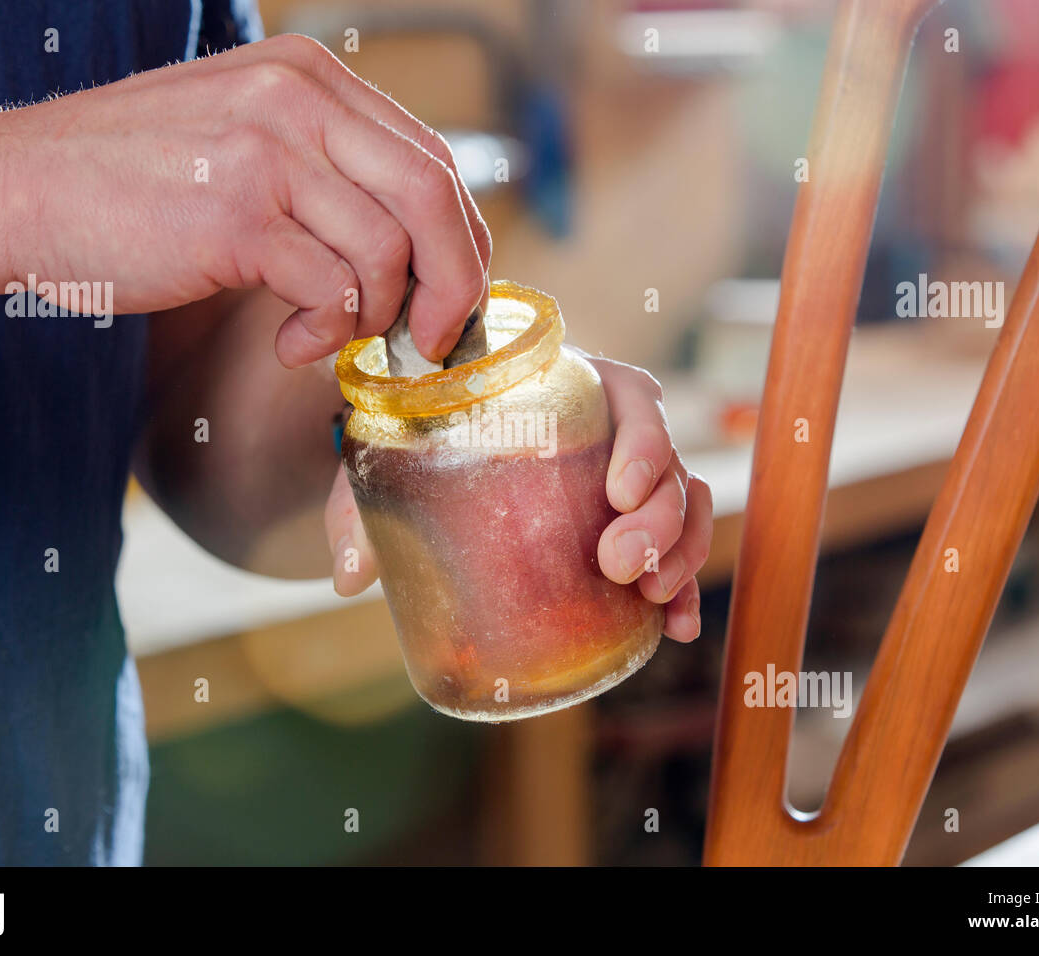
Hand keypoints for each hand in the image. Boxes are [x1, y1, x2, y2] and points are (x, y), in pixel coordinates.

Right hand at [0, 34, 489, 365]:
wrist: (12, 192)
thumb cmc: (126, 181)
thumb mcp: (242, 139)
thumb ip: (324, 173)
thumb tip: (408, 250)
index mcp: (309, 78)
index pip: (433, 158)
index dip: (463, 239)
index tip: (453, 293)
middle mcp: (298, 101)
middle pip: (435, 197)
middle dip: (452, 284)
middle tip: (432, 338)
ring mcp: (267, 154)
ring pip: (388, 252)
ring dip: (373, 316)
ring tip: (329, 333)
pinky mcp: (237, 217)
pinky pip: (332, 291)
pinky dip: (328, 331)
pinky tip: (292, 341)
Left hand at [325, 358, 711, 643]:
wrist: (439, 447)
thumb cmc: (425, 436)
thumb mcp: (391, 455)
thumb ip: (365, 501)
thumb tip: (353, 576)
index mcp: (572, 386)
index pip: (634, 399)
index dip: (644, 443)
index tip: (618, 493)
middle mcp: (613, 426)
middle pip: (667, 461)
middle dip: (660, 517)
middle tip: (620, 566)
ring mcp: (630, 475)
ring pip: (686, 503)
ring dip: (681, 552)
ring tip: (653, 600)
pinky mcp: (633, 521)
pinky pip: (678, 546)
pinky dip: (682, 587)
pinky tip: (675, 627)